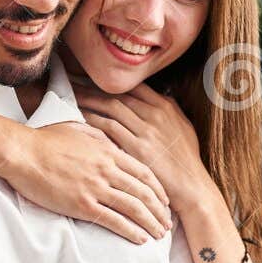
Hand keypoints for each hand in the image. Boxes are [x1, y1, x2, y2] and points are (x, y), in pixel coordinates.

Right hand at [0, 121, 170, 242]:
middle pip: (144, 192)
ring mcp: (96, 188)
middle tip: (168, 223)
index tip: (165, 201)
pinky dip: (131, 231)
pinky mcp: (83, 205)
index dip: (159, 189)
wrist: (23, 153)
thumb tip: (112, 143)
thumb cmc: (45, 140)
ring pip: (134, 208)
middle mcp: (107, 170)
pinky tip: (140, 238)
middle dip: (160, 210)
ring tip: (159, 234)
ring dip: (151, 223)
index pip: (144, 173)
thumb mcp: (79, 130)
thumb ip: (100, 138)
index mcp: (108, 152)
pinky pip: (114, 220)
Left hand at [73, 82, 208, 214]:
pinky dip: (92, 120)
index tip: (93, 76)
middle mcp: (155, 114)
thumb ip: (170, 110)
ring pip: (110, 107)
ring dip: (88, 100)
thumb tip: (160, 96)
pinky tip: (78, 117)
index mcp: (165, 107)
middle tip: (72, 81)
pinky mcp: (136, 148)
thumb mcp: (184, 128)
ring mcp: (145, 131)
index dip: (112, 80)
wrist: (191, 186)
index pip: (133, 86)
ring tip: (70, 95)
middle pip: (117, 93)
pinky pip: (108, 128)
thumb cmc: (186, 160)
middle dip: (93, 86)